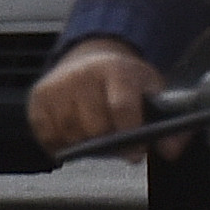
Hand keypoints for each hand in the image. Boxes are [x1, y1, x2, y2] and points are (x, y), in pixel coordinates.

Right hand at [28, 39, 165, 159]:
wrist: (92, 58)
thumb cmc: (125, 81)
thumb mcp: (153, 92)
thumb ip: (169, 124)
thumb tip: (170, 152)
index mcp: (117, 71)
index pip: (122, 107)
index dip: (130, 133)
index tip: (137, 150)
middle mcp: (83, 75)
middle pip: (93, 127)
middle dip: (107, 142)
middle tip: (115, 141)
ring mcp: (58, 86)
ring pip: (70, 134)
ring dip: (84, 143)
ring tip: (96, 135)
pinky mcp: (39, 98)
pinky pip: (48, 136)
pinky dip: (61, 143)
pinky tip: (74, 135)